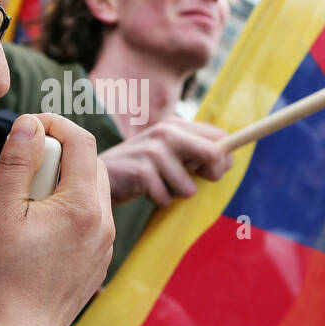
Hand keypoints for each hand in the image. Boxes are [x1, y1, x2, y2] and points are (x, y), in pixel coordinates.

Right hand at [0, 113, 114, 325]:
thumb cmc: (2, 279)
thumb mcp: (0, 213)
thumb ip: (18, 164)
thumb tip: (30, 124)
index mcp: (83, 206)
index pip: (82, 141)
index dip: (54, 124)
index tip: (27, 128)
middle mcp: (103, 222)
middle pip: (90, 164)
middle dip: (58, 155)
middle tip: (21, 173)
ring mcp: (104, 244)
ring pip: (91, 192)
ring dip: (62, 183)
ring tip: (25, 205)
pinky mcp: (98, 261)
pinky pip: (90, 219)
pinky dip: (67, 210)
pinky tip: (37, 230)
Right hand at [99, 118, 232, 206]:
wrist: (98, 174)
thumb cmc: (140, 167)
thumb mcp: (167, 151)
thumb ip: (193, 151)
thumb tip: (226, 160)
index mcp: (175, 125)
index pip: (219, 137)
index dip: (224, 158)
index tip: (213, 172)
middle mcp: (166, 132)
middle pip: (214, 154)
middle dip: (212, 175)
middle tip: (194, 183)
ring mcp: (152, 151)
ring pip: (188, 187)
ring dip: (176, 194)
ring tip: (158, 186)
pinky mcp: (141, 172)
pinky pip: (166, 198)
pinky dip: (158, 200)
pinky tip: (144, 191)